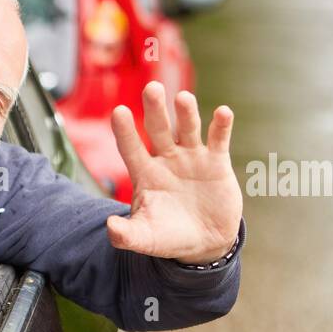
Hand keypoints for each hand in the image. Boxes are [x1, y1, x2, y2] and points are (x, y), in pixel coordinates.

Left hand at [106, 81, 242, 264]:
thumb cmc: (168, 237)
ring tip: (183, 98)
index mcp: (144, 173)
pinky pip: (219, 140)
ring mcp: (192, 158)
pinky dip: (221, 126)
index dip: (125, 131)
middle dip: (155, 109)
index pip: (130, 148)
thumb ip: (127, 234)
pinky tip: (222, 113)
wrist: (204, 244)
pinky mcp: (217, 163)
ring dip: (186, 113)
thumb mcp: (146, 238)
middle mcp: (166, 160)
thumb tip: (110, 227)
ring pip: (188, 129)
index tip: (119, 111)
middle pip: (158, 130)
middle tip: (152, 87)